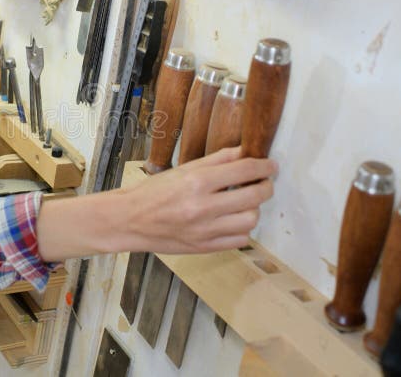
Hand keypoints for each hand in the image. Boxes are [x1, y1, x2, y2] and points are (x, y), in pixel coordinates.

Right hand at [124, 146, 276, 253]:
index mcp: (197, 182)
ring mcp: (205, 230)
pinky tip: (233, 220)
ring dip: (254, 209)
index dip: (264, 166)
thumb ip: (216, 161)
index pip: (244, 170)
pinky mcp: (205, 247)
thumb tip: (244, 152)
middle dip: (265, 186)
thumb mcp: (182, 170)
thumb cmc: (154, 192)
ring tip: (245, 203)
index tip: (271, 165)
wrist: (130, 220)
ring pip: (251, 220)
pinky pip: (240, 240)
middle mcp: (203, 207)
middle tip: (263, 182)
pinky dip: (242, 229)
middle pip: (254, 196)